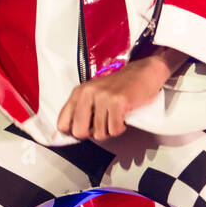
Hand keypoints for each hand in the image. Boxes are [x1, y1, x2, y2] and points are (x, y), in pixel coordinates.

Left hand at [56, 49, 189, 140]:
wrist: (143, 73)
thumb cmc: (120, 86)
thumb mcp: (95, 95)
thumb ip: (82, 111)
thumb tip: (73, 133)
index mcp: (79, 92)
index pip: (62, 123)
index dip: (73, 132)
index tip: (84, 130)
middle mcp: (88, 93)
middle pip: (79, 131)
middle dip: (92, 134)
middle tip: (102, 125)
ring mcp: (103, 97)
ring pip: (99, 133)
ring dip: (109, 130)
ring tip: (114, 118)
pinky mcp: (117, 102)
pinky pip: (114, 129)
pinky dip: (120, 128)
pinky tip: (122, 118)